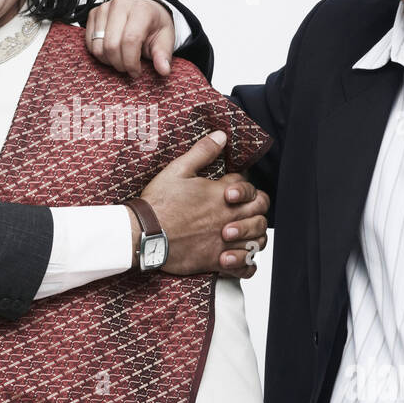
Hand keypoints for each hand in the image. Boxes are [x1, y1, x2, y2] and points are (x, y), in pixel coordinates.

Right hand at [84, 0, 174, 78]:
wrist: (145, 10)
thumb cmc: (155, 26)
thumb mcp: (165, 40)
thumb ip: (163, 55)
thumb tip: (163, 70)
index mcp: (141, 10)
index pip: (130, 40)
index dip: (131, 62)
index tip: (136, 72)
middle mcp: (120, 5)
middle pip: (111, 45)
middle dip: (120, 64)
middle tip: (128, 68)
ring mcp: (104, 8)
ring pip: (98, 47)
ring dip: (108, 60)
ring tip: (121, 59)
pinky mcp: (93, 13)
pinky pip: (90, 43)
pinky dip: (100, 53)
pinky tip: (111, 52)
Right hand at [134, 131, 270, 278]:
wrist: (143, 233)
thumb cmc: (158, 203)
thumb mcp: (178, 170)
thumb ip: (203, 152)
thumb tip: (222, 135)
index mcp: (221, 194)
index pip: (248, 186)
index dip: (243, 185)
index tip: (232, 189)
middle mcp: (228, 217)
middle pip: (260, 211)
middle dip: (256, 207)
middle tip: (244, 208)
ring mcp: (224, 241)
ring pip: (257, 239)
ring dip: (255, 234)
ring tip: (245, 232)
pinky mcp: (216, 261)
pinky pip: (244, 267)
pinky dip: (247, 264)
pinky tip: (241, 258)